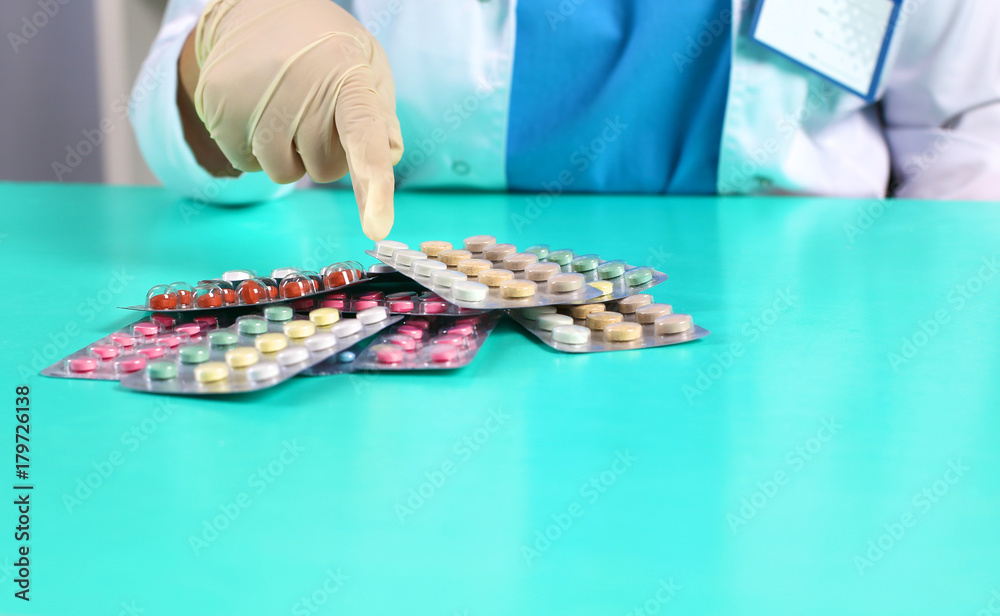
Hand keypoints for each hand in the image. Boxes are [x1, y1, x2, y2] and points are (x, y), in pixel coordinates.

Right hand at [186, 0, 402, 239]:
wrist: (255, 5)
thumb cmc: (325, 49)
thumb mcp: (368, 68)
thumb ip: (383, 119)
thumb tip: (385, 159)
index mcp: (347, 75)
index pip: (364, 135)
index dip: (373, 183)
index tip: (377, 227)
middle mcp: (299, 84)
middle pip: (323, 169)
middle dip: (324, 152)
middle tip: (315, 110)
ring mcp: (254, 96)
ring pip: (282, 174)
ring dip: (289, 154)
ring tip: (285, 108)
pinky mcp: (218, 107)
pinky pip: (247, 165)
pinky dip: (256, 149)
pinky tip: (258, 110)